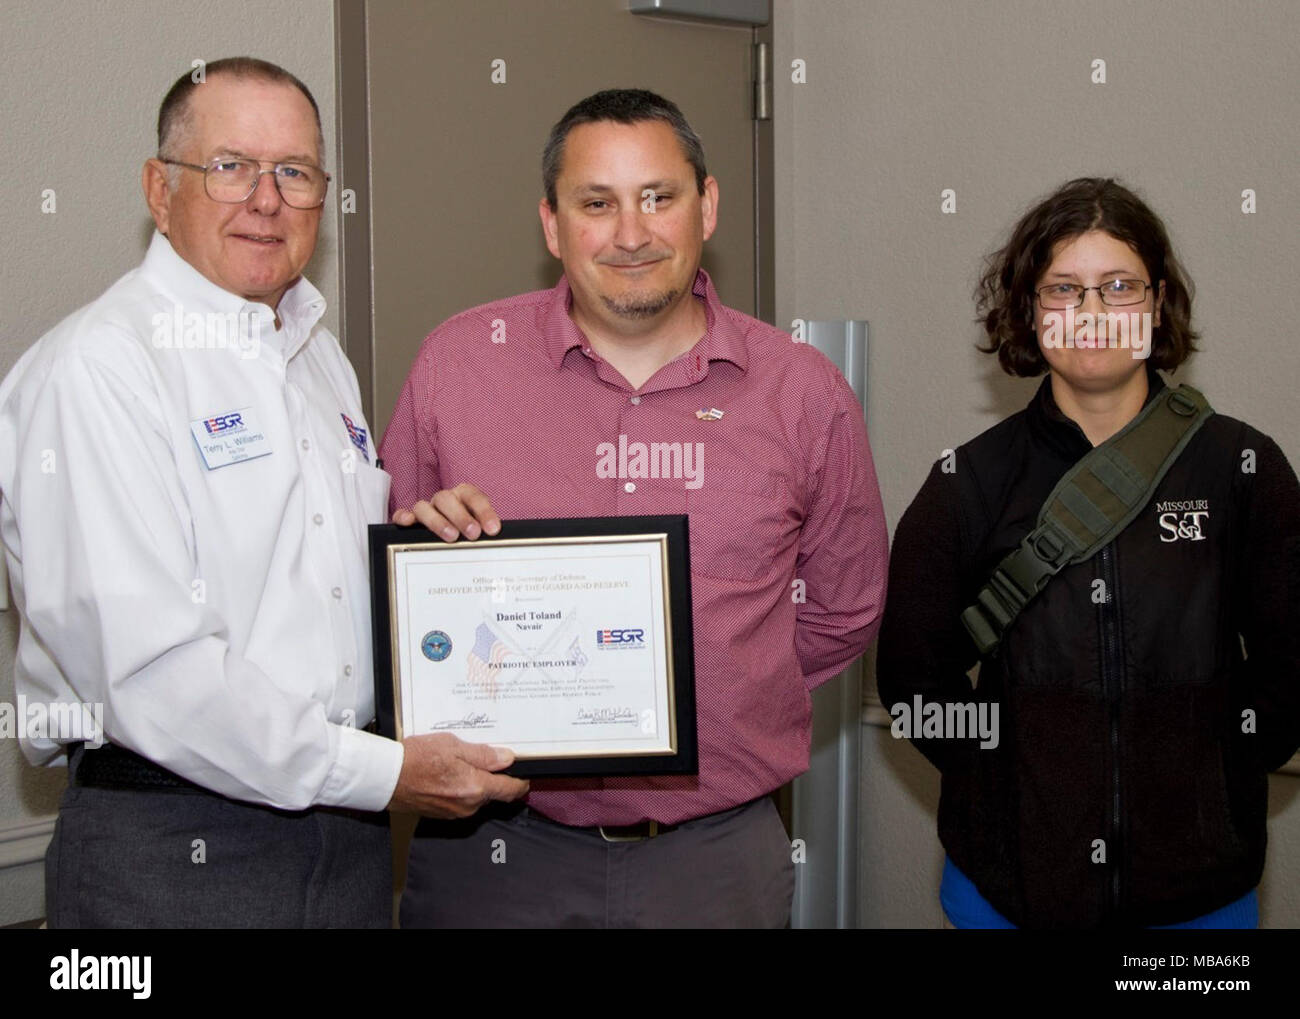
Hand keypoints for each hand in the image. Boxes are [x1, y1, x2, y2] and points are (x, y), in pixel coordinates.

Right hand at [386, 732, 528, 817]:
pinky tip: (446, 774)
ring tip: (458, 762)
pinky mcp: (442, 814)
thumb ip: (483, 755)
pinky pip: (460, 801)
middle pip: (493, 793)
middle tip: (482, 757)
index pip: (510, 790)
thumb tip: (507, 759)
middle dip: (492, 777)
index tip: (524, 774)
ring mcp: (454, 812)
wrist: (384, 777)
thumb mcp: (453, 746)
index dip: (520, 781)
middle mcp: (468, 805)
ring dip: (474, 782)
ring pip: (476, 797)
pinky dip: (460, 788)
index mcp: (475, 788)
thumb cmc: (414, 759)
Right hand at [392, 482, 501, 541]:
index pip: (474, 497)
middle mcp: (445, 499)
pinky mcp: (410, 519)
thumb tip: (499, 538)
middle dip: (461, 516)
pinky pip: (402, 514)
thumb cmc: (468, 530)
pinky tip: (408, 524)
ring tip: (451, 537)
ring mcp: (427, 508)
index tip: (493, 529)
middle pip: (447, 499)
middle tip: (473, 534)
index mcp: (464, 496)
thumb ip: (487, 531)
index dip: (484, 511)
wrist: (455, 532)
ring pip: (425, 506)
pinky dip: (404, 517)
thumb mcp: (481, 528)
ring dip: (437, 521)